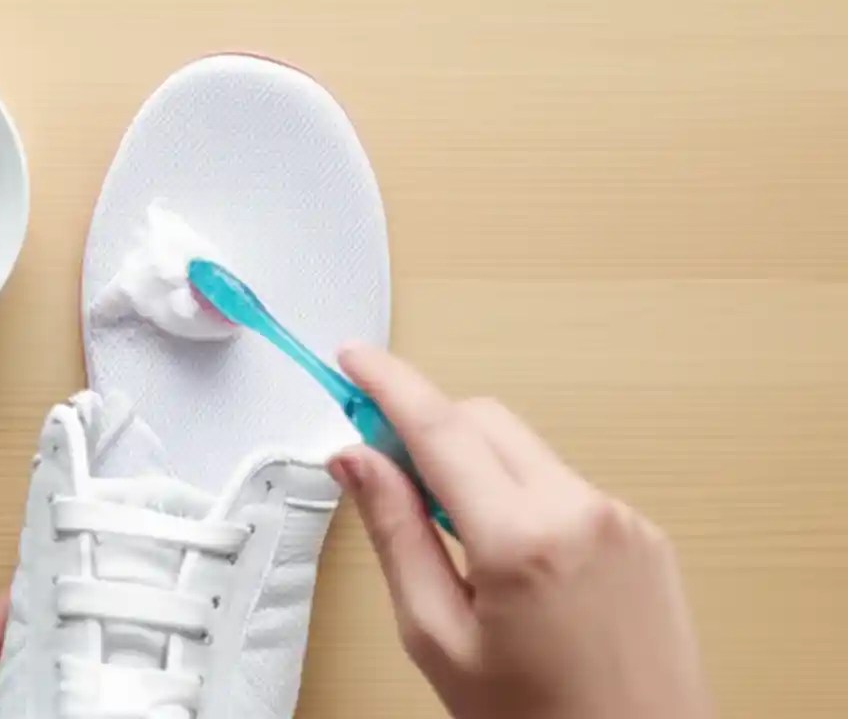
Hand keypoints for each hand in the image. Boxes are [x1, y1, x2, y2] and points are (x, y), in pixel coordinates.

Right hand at [328, 345, 711, 718]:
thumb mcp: (439, 637)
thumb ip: (395, 535)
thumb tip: (357, 463)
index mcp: (523, 540)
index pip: (439, 427)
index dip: (387, 383)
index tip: (354, 360)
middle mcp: (583, 512)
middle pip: (483, 419)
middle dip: (426, 425)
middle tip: (380, 461)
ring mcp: (621, 518)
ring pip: (523, 449)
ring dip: (473, 463)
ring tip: (446, 531)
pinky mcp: (643, 532)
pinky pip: (562, 483)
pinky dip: (519, 492)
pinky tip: (504, 551)